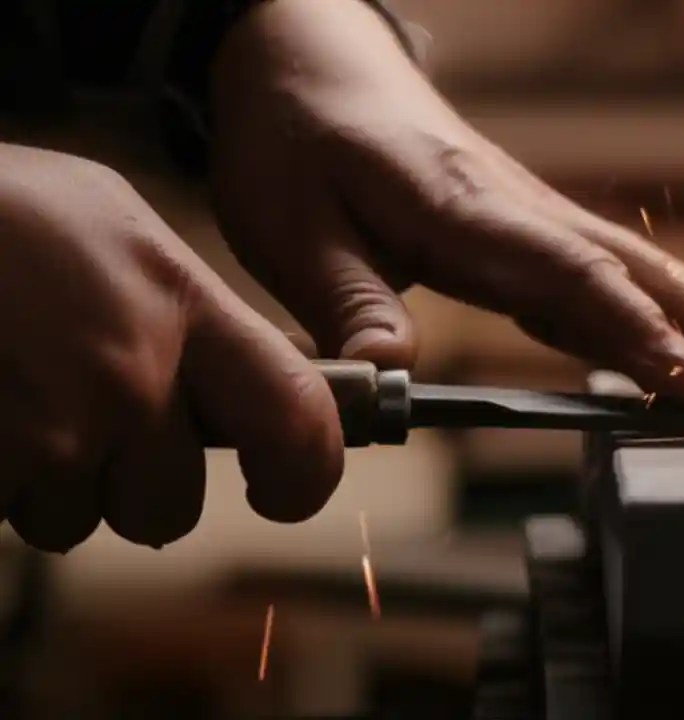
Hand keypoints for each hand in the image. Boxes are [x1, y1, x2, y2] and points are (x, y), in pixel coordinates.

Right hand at [0, 145, 342, 551]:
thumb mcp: (115, 227)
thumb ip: (192, 312)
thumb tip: (255, 389)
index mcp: (182, 305)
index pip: (297, 420)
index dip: (302, 475)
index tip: (282, 490)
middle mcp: (128, 378)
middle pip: (168, 508)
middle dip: (129, 488)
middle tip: (81, 421)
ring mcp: (48, 432)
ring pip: (73, 521)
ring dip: (44, 482)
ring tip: (13, 395)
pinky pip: (4, 512)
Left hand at [209, 0, 683, 405]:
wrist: (310, 62)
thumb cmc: (298, 139)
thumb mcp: (290, 227)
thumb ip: (346, 306)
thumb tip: (391, 388)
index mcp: (471, 210)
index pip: (579, 279)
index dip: (646, 340)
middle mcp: (526, 214)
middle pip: (654, 278)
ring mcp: (540, 222)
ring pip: (654, 281)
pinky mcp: (536, 235)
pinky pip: (621, 285)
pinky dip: (677, 326)